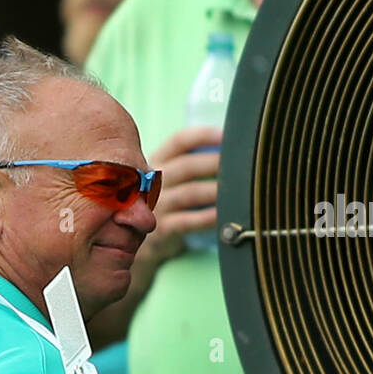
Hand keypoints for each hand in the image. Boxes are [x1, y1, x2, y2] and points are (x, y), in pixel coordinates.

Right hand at [144, 125, 223, 263]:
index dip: (202, 136)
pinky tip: (223, 214)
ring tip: (236, 190)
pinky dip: (207, 217)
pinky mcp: (162, 229)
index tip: (224, 135)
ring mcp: (156, 205)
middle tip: (238, 165)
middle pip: (186, 166)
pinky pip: (187, 221)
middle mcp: (154, 180)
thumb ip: (190, 162)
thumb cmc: (163, 199)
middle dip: (214, 163)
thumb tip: (228, 149)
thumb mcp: (167, 177)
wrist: (134, 238)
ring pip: (189, 193)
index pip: (179, 141)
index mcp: (158, 160)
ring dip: (214, 190)